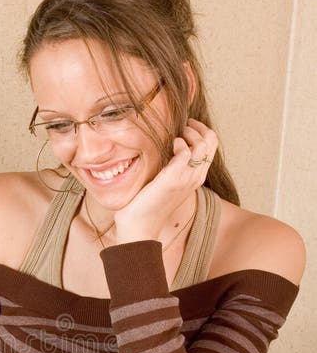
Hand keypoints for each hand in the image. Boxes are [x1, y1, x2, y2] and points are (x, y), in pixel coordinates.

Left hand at [112, 118, 217, 243]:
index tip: (187, 126)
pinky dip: (179, 143)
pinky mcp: (173, 179)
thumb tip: (169, 148)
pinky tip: (169, 145)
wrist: (141, 226)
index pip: (212, 145)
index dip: (202, 130)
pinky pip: (185, 152)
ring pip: (202, 144)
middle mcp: (196, 177)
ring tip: (175, 135)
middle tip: (181, 126)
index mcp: (197, 177)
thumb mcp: (167, 182)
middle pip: (212, 141)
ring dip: (189, 132)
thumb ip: (174, 167)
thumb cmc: (149, 204)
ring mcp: (186, 178)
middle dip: (197, 127)